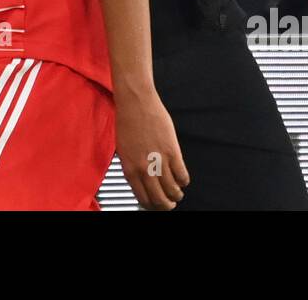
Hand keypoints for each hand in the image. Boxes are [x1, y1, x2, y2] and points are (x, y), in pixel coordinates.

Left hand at [114, 86, 189, 209]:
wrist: (136, 102)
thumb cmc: (128, 121)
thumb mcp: (123, 150)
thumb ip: (132, 168)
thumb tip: (141, 182)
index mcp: (130, 169)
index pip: (143, 199)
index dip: (151, 205)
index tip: (155, 205)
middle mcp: (144, 169)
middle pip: (159, 199)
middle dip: (166, 205)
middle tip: (170, 204)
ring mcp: (159, 161)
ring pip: (172, 190)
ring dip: (177, 195)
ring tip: (178, 192)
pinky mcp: (173, 152)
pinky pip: (182, 176)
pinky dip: (184, 181)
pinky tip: (182, 179)